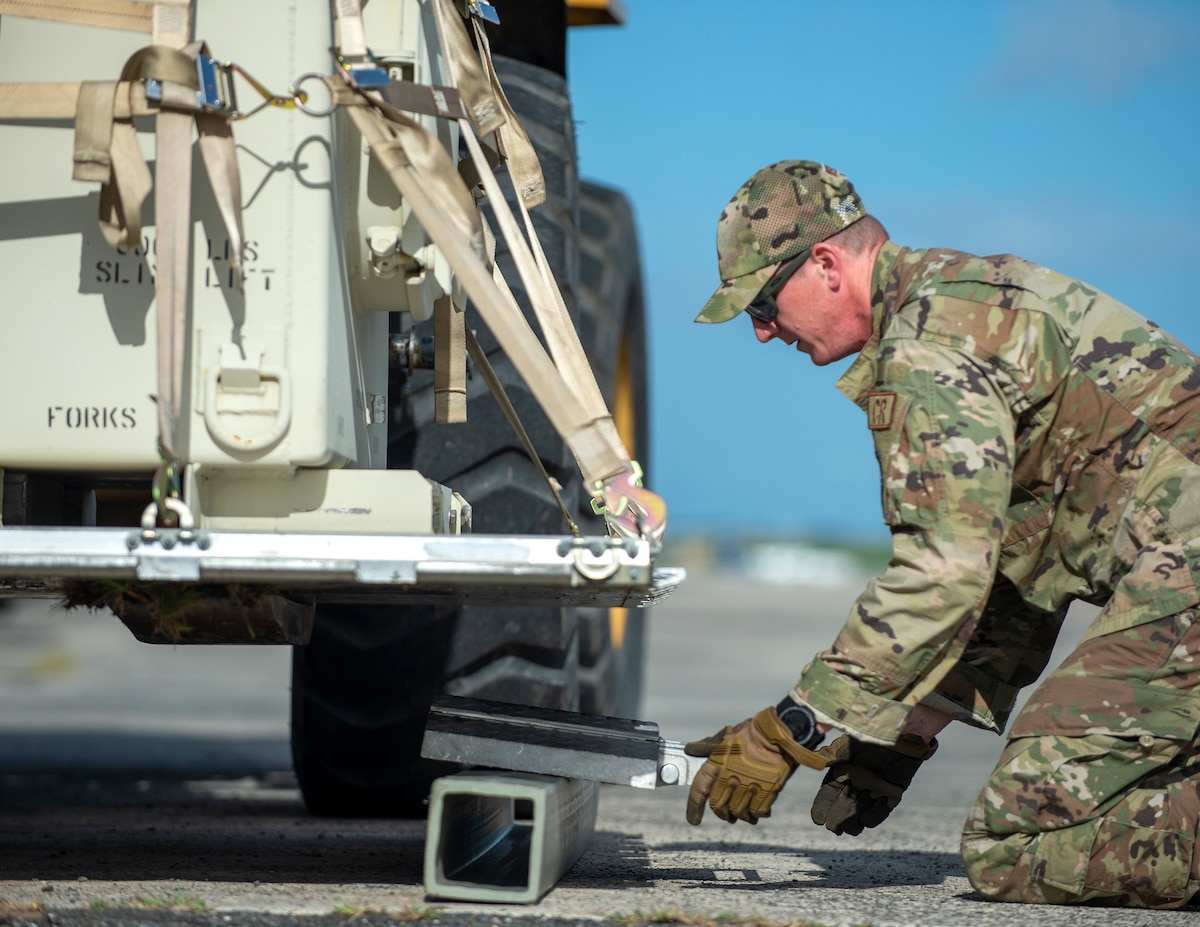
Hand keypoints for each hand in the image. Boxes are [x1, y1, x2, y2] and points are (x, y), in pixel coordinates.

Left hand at [685, 707, 825, 824]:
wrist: (780, 731)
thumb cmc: (752, 732)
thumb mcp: (727, 735)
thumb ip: (708, 745)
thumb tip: (690, 749)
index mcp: (718, 761)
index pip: (700, 788)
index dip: (694, 807)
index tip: (694, 820)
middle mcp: (731, 775)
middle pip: (718, 805)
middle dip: (720, 813)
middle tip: (725, 815)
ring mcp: (750, 784)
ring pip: (738, 811)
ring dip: (738, 815)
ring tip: (741, 813)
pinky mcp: (768, 790)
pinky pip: (757, 812)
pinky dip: (756, 815)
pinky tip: (757, 811)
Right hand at [810, 733, 937, 835]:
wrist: (900, 734)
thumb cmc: (870, 736)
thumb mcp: (846, 746)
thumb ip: (830, 756)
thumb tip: (813, 759)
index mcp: (843, 770)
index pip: (829, 792)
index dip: (823, 806)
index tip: (817, 820)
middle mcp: (858, 780)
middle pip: (844, 803)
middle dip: (838, 817)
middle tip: (833, 829)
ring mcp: (875, 787)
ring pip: (862, 808)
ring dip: (854, 821)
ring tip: (848, 830)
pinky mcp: (893, 791)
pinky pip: (882, 808)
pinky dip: (875, 816)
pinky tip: (865, 822)